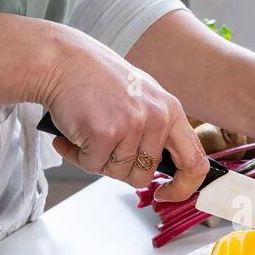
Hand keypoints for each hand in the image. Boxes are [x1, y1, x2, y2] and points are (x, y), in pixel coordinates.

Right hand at [31, 26, 205, 200]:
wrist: (60, 60)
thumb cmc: (95, 79)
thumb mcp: (141, 98)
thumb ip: (155, 130)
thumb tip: (163, 166)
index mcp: (170, 110)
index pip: (194, 162)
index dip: (182, 188)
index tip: (166, 194)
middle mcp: (156, 118)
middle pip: (145, 174)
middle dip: (121, 170)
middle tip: (104, 148)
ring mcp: (132, 125)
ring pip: (117, 172)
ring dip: (96, 160)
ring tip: (86, 133)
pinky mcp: (105, 133)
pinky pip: (92, 165)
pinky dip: (77, 155)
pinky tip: (70, 134)